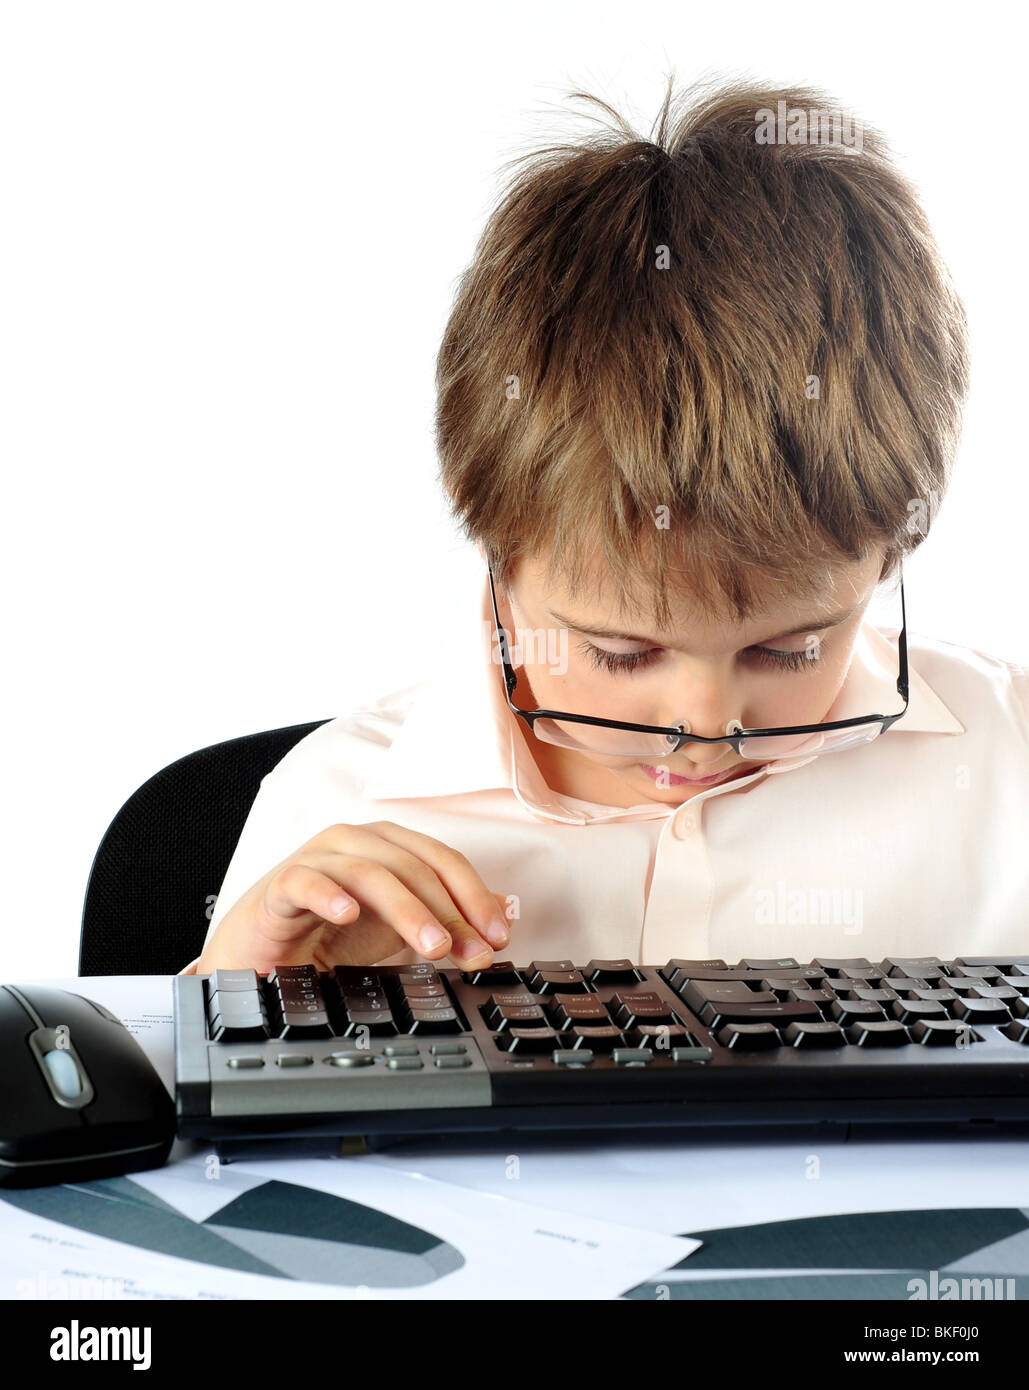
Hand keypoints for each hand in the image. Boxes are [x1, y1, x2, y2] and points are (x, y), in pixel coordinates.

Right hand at [194, 821, 510, 974]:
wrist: (268, 951)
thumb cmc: (333, 931)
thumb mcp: (400, 927)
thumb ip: (447, 919)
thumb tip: (500, 921)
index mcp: (389, 845)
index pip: (443, 861)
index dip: (475, 897)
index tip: (498, 936)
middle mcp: (356, 842)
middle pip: (413, 867)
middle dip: (450, 914)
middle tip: (472, 952)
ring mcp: (317, 859)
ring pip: (370, 873)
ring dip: (408, 910)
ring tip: (432, 946)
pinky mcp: (281, 884)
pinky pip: (306, 882)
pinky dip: (329, 895)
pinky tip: (349, 915)